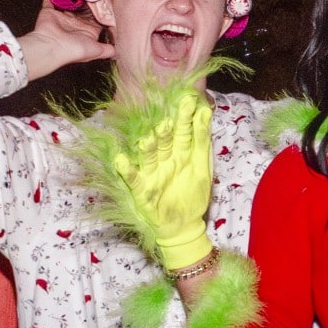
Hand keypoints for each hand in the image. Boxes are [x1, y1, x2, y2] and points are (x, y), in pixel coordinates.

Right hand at [21, 0, 115, 81]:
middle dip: (87, 0)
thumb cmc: (73, 50)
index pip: (96, 19)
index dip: (101, 11)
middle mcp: (75, 24)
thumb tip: (118, 52)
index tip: (106, 0)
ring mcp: (62, 18)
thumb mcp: (96, 51)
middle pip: (83, 10)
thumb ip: (107, 50)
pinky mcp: (50, 12)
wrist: (52, 46)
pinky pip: (51, 2)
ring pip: (69, 4)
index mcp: (86, 31)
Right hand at [108, 84, 215, 269]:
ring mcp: (152, 175)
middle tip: (167, 118)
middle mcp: (164, 161)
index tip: (188, 100)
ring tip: (148, 137)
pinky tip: (121, 160)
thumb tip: (205, 111)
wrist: (185, 226)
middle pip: (164, 142)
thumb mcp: (202, 167)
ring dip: (147, 148)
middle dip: (165, 131)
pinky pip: (133, 179)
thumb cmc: (193, 194)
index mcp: (180, 153)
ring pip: (149, 158)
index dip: (185, 118)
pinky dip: (127, 170)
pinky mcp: (142, 192)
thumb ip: (202, 141)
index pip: (183, 132)